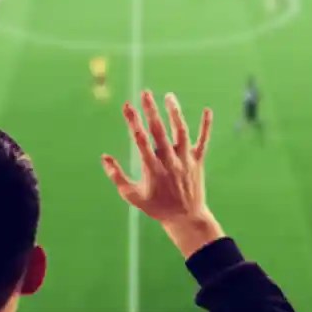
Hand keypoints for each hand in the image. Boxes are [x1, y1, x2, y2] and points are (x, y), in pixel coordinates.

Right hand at [102, 90, 222, 257]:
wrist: (186, 218)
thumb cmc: (156, 207)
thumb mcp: (132, 196)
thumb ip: (117, 176)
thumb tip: (103, 158)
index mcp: (152, 168)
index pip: (140, 140)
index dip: (133, 121)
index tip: (127, 105)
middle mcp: (169, 161)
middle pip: (159, 131)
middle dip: (151, 110)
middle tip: (145, 92)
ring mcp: (185, 160)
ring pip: (181, 132)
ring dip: (175, 113)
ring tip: (169, 96)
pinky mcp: (198, 162)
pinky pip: (203, 141)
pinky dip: (206, 126)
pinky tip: (207, 110)